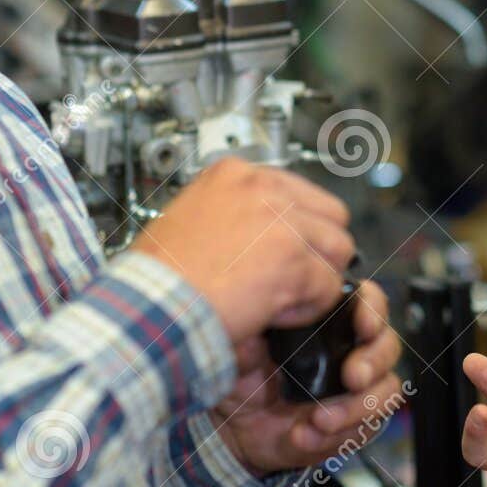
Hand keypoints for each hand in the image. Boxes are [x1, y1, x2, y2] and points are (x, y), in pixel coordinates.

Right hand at [131, 157, 353, 342]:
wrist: (148, 306)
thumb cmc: (156, 276)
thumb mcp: (189, 217)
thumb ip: (234, 213)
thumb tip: (265, 232)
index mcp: (234, 173)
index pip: (299, 191)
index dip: (296, 229)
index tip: (284, 251)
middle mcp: (262, 188)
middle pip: (331, 215)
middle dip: (318, 250)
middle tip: (290, 277)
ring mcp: (281, 221)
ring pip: (338, 249)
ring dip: (315, 279)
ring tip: (278, 298)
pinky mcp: (293, 259)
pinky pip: (327, 286)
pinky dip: (307, 308)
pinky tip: (273, 313)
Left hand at [212, 280, 406, 473]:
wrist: (237, 429)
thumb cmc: (245, 377)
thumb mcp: (241, 351)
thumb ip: (251, 338)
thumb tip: (259, 331)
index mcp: (330, 320)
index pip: (367, 301)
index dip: (373, 310)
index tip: (364, 326)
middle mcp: (350, 350)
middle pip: (388, 345)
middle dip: (374, 362)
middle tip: (353, 377)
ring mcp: (355, 389)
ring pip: (386, 390)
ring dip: (356, 407)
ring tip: (320, 419)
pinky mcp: (353, 423)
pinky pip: (366, 428)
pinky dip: (338, 436)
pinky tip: (304, 436)